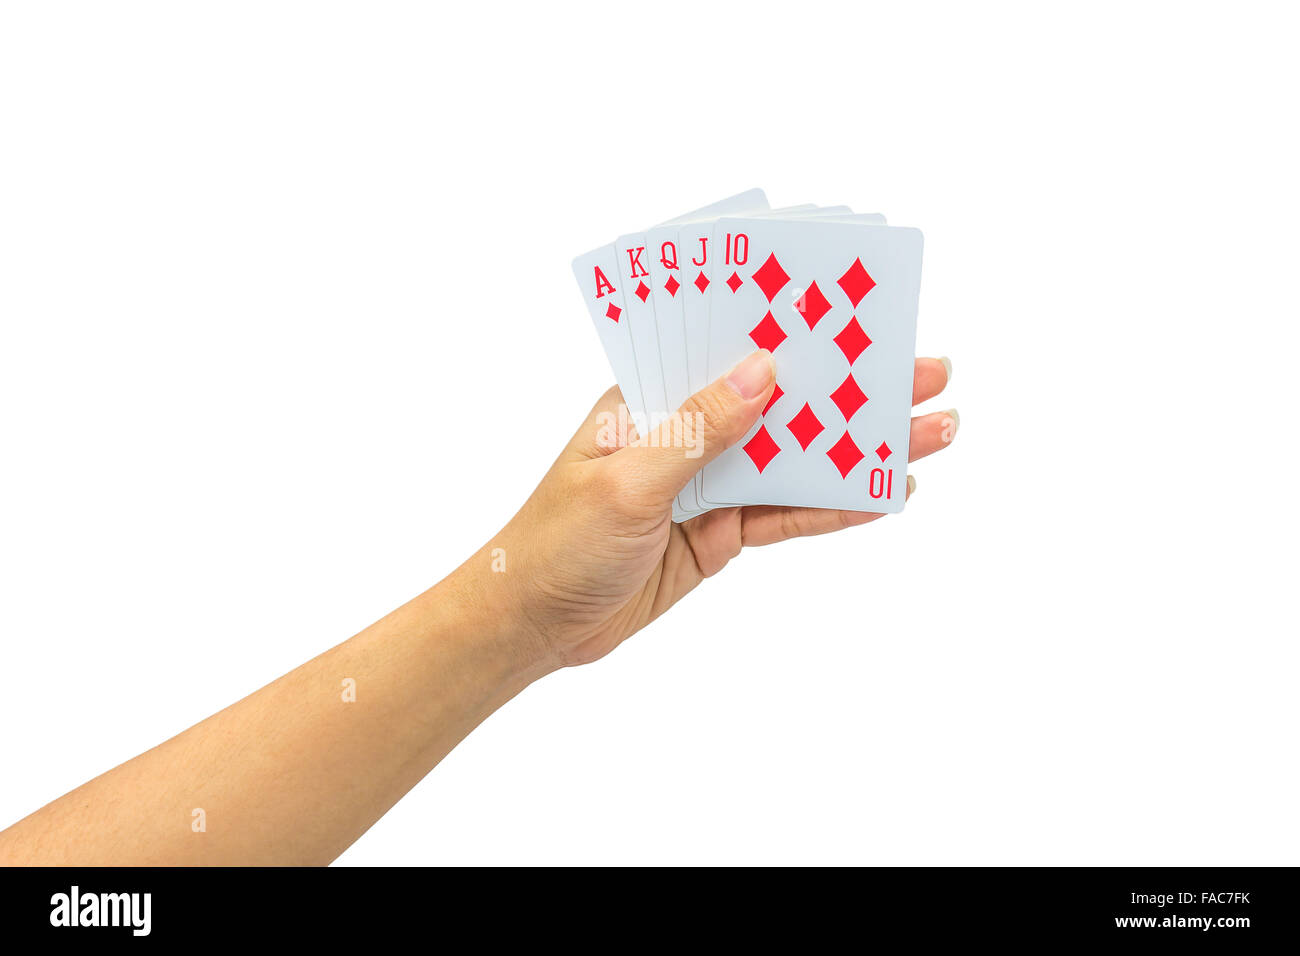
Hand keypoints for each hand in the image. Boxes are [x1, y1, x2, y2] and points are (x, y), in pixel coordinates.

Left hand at [466, 350, 957, 670]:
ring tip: (931, 434)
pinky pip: (786, 514)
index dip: (795, 331)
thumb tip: (763, 371)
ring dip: (857, 449)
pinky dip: (833, 507)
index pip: (731, 351)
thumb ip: (698, 430)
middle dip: (850, 389)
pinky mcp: (720, 532)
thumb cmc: (556, 542)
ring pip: (794, 459)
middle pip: (781, 403)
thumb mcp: (626, 481)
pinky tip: (884, 494)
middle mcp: (686, 432)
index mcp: (651, 399)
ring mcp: (707, 483)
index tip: (858, 312)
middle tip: (926, 374)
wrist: (530, 627)